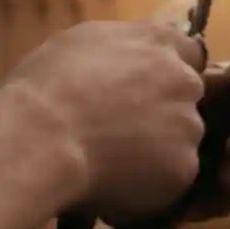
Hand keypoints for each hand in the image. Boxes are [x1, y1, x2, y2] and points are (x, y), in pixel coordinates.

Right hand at [0, 21, 206, 224]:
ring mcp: (188, 126)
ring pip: (181, 140)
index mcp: (160, 43)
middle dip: (165, 112)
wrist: (38, 139)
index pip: (191, 53)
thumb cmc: (46, 87)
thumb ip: (122, 49)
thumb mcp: (83, 43)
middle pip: (188, 98)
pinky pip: (170, 178)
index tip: (147, 89)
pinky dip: (150, 185)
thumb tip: (130, 60)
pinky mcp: (184, 168)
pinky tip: (115, 185)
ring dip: (159, 150)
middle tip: (123, 131)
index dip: (168, 74)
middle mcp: (184, 81)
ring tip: (112, 164)